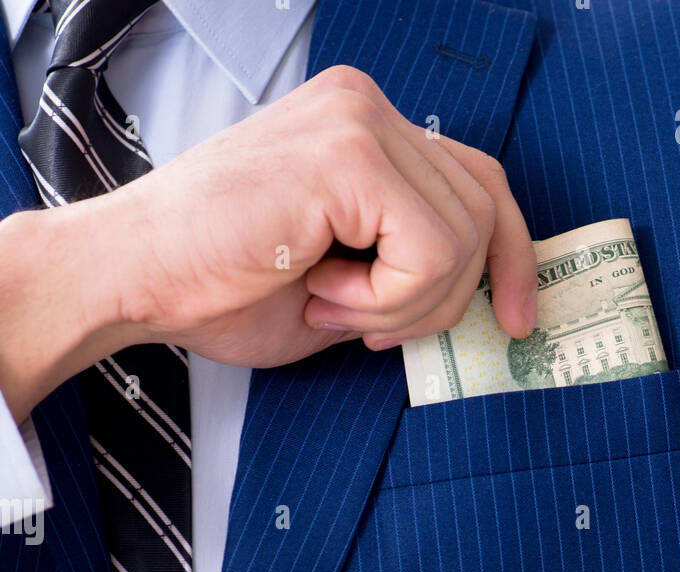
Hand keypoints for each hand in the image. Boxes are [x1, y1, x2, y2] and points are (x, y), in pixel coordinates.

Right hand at [0, 66, 536, 420]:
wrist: (132, 279)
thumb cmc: (215, 288)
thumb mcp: (342, 288)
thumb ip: (406, 276)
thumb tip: (477, 301)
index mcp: (364, 128)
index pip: (479, 182)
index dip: (510, 255)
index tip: (519, 318)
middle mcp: (367, 107)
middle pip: (482, 211)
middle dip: (441, 300)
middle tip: (366, 327)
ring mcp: (358, 120)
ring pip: (462, 237)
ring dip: (406, 304)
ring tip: (329, 304)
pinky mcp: (347, 153)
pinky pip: (429, 250)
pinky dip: (388, 298)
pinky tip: (322, 290)